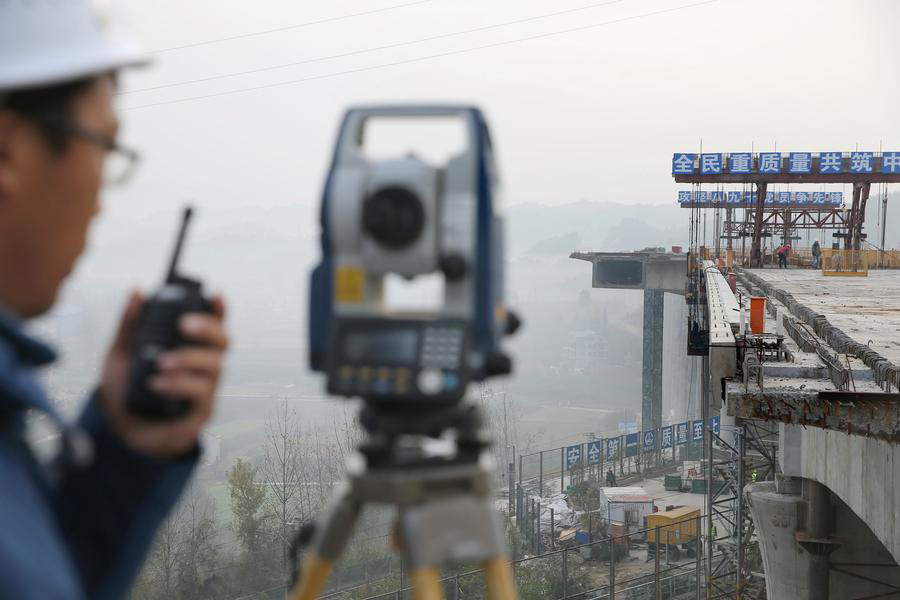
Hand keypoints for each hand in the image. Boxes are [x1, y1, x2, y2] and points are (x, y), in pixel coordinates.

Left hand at [99, 290, 228, 458]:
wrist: (118, 428)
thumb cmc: (127, 388)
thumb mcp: (122, 352)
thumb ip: (130, 323)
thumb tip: (136, 290)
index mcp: (191, 346)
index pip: (213, 324)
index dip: (219, 309)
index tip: (216, 295)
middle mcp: (205, 365)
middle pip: (223, 341)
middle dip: (208, 330)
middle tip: (184, 325)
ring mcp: (206, 388)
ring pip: (214, 366)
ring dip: (189, 359)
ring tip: (162, 362)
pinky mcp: (200, 411)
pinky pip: (200, 394)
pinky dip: (180, 385)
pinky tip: (158, 383)